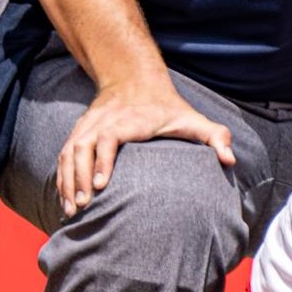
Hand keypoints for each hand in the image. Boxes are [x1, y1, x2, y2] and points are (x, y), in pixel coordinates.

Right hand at [57, 80, 235, 216]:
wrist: (136, 81)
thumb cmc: (169, 109)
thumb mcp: (195, 120)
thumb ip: (216, 137)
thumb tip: (230, 160)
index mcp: (129, 120)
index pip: (109, 137)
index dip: (103, 160)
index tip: (103, 185)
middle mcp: (104, 122)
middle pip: (81, 147)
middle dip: (79, 177)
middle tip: (84, 207)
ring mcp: (88, 127)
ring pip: (68, 152)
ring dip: (67, 181)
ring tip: (72, 210)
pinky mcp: (79, 133)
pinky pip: (63, 155)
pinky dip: (61, 177)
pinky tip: (65, 201)